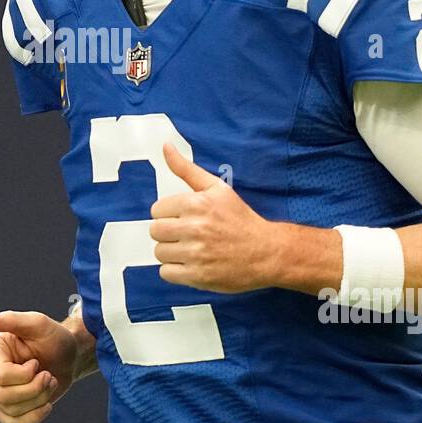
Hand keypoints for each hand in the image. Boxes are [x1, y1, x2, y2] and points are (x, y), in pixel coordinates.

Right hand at [0, 310, 77, 422]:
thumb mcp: (39, 325)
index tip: (37, 362)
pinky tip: (45, 404)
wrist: (66, 358)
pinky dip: (34, 417)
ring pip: (10, 411)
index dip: (26, 375)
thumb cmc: (53, 338)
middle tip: (48, 375)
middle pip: (3, 396)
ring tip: (48, 383)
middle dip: (35, 389)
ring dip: (39, 400)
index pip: (1, 377)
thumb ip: (13, 319)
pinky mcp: (2, 408)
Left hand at [149, 142, 280, 293]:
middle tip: (187, 235)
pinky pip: (166, 273)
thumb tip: (165, 146)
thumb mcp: (216, 188)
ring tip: (190, 250)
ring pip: (159, 253)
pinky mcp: (198, 276)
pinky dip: (176, 271)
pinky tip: (192, 264)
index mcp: (195, 203)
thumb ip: (186, 168)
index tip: (184, 219)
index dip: (169, 215)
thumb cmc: (239, 218)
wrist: (266, 251)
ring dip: (171, 253)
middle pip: (155, 232)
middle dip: (168, 234)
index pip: (157, 211)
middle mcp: (194, 228)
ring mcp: (196, 254)